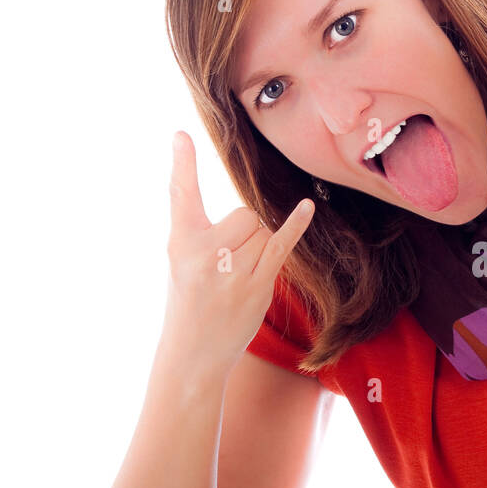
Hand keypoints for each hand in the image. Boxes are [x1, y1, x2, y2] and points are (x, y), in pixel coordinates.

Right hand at [162, 131, 315, 375]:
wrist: (193, 352)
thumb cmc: (190, 300)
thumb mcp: (181, 261)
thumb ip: (199, 231)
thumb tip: (240, 209)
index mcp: (180, 242)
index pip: (181, 194)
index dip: (183, 164)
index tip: (181, 134)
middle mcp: (203, 253)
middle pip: (244, 213)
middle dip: (246, 231)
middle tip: (229, 263)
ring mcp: (231, 270)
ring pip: (262, 230)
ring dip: (259, 248)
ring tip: (237, 276)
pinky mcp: (256, 284)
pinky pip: (280, 245)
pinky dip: (295, 225)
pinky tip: (307, 207)